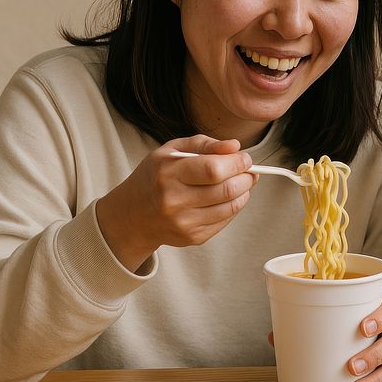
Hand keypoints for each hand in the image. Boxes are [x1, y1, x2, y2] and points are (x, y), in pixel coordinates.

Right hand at [96, 135, 256, 270]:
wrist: (132, 215)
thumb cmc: (156, 176)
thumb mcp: (172, 150)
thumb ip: (205, 144)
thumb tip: (236, 146)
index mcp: (168, 173)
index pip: (213, 169)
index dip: (237, 163)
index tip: (245, 158)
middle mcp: (174, 200)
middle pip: (227, 189)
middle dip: (247, 177)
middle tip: (249, 171)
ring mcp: (184, 222)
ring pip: (231, 206)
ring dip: (244, 192)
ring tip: (242, 182)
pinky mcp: (193, 237)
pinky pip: (226, 220)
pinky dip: (234, 206)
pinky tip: (227, 198)